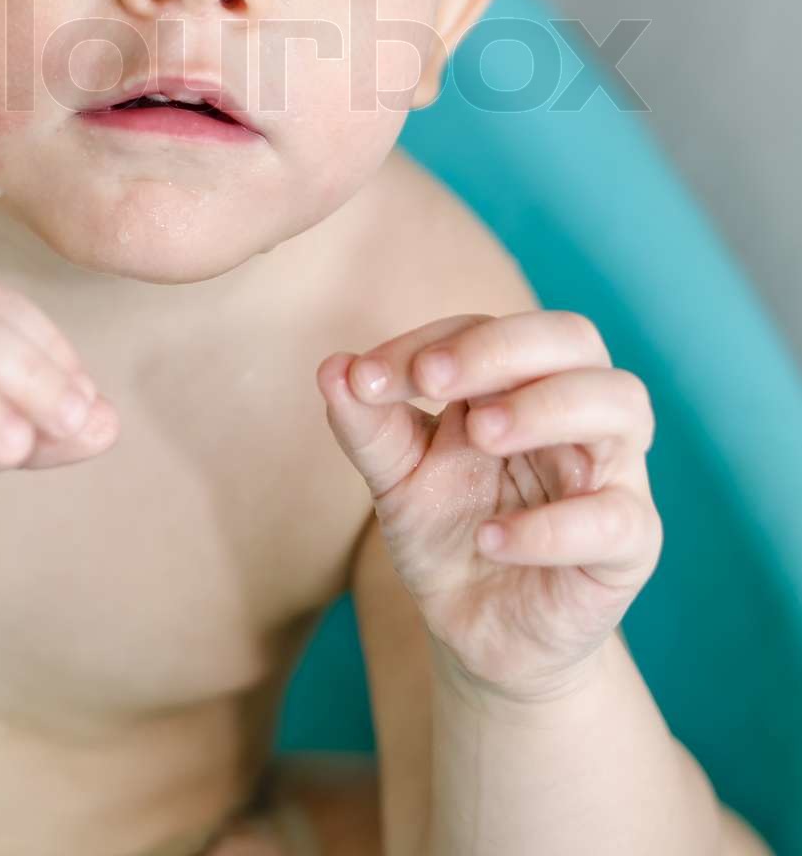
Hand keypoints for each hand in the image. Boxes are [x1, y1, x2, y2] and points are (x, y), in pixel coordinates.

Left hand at [316, 310, 662, 703]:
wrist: (479, 633)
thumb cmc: (448, 534)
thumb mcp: (396, 478)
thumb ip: (368, 425)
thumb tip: (332, 367)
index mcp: (518, 382)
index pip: (487, 329)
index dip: (431, 341)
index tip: (368, 378)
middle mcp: (576, 412)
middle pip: (573, 338)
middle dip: (501, 348)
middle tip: (435, 379)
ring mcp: (611, 473)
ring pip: (622, 403)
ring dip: (547, 407)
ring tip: (480, 436)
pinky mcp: (630, 545)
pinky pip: (616, 518)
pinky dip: (552, 524)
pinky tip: (492, 538)